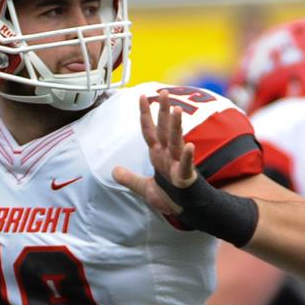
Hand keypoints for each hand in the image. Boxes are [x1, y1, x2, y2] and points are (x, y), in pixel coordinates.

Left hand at [112, 93, 196, 219]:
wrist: (184, 211)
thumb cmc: (169, 197)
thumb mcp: (143, 187)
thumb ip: (129, 178)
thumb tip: (114, 170)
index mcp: (158, 155)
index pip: (149, 131)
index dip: (145, 114)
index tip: (141, 96)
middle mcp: (168, 155)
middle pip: (164, 129)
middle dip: (164, 111)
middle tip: (164, 92)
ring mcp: (178, 164)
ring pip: (177, 141)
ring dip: (176, 126)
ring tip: (177, 110)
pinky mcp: (186, 177)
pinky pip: (187, 165)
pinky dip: (188, 156)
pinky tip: (190, 146)